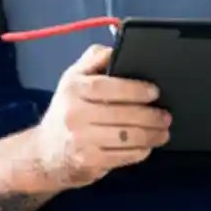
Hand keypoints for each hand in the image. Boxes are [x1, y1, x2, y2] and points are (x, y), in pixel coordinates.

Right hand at [30, 44, 171, 190]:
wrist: (44, 153)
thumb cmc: (66, 111)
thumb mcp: (72, 79)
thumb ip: (94, 60)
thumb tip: (118, 48)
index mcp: (73, 89)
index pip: (106, 87)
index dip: (134, 89)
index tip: (154, 92)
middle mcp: (74, 114)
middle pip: (121, 114)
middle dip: (150, 116)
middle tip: (166, 115)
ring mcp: (80, 141)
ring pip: (126, 137)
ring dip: (151, 135)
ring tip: (163, 131)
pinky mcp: (88, 162)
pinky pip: (123, 156)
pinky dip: (140, 151)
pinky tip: (147, 146)